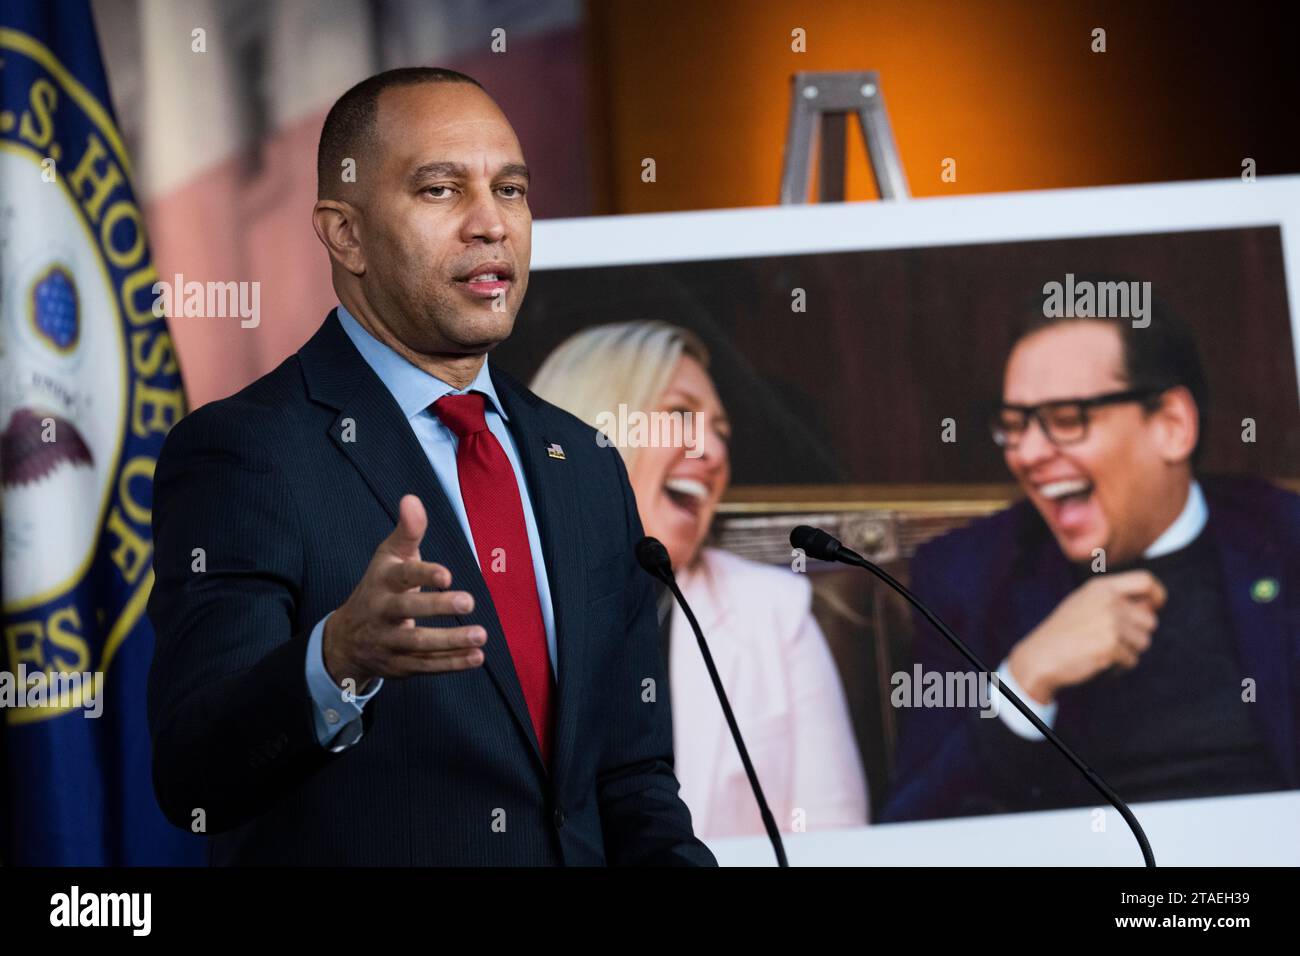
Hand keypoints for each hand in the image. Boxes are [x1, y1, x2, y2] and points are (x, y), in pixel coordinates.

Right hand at [323, 494, 485, 688]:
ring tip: (481, 635)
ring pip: (419, 644)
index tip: (447, 575)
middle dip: (436, 608)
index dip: (423, 574)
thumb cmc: (379, 587)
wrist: (347, 639)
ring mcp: (389, 641)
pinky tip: (477, 656)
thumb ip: (407, 531)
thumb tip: (412, 498)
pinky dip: (452, 664)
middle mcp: (382, 612)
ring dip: (451, 641)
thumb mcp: (388, 557)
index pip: (401, 576)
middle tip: (468, 602)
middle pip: (407, 610)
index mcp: (382, 582)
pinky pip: (427, 666)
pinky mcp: (400, 665)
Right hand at [1007, 570, 1166, 704]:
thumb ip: (1115, 599)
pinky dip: (1119, 665)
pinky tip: (1098, 661)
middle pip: (1150, 619)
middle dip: (1137, 634)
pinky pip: (1132, 660)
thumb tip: (1152, 607)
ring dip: (1128, 651)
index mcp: (1102, 587)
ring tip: (1102, 650)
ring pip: (1143, 642)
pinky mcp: (1111, 646)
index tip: (1157, 606)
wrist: (1041, 655)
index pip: (1145, 581)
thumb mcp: (1084, 602)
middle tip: (1113, 640)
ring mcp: (1111, 623)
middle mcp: (1109, 602)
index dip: (1157, 594)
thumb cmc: (1064, 631)